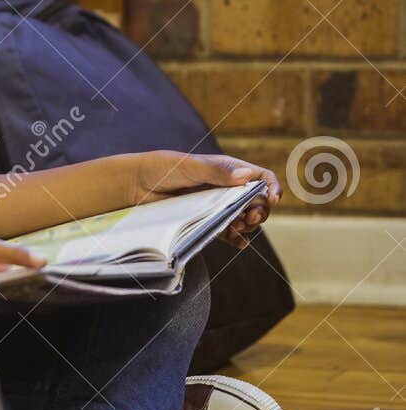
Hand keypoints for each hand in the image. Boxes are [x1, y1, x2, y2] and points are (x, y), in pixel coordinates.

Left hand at [130, 150, 280, 248]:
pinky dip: (237, 239)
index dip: (271, 187)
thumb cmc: (163, 168)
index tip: (272, 200)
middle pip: (257, 201)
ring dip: (248, 225)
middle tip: (250, 218)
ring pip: (244, 218)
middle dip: (260, 211)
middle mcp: (227, 189)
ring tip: (238, 227)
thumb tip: (247, 177)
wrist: (136, 186)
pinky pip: (228, 233)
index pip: (260, 177)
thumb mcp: (190, 166)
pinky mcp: (206, 223)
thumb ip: (217, 172)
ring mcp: (217, 207)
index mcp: (228, 170)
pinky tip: (239, 242)